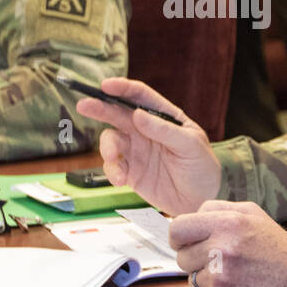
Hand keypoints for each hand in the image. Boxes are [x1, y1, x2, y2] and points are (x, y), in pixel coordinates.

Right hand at [74, 77, 219, 214]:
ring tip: (114, 162)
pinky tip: (121, 180)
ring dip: (107, 149)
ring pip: (111, 140)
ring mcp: (136, 150)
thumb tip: (138, 115)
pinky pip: (113, 166)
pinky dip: (112, 171)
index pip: (140, 97)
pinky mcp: (130, 171)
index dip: (123, 88)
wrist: (200, 201)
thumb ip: (164, 130)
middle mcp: (146, 130)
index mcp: (163, 116)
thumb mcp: (190, 145)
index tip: (106, 86)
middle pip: (118, 113)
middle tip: (85, 104)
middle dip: (100, 107)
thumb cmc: (202, 167)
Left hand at [172, 201, 286, 286]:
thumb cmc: (277, 249)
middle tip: (222, 261)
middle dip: (197, 260)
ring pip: (192, 280)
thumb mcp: (252, 214)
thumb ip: (217, 209)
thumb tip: (189, 216)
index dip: (180, 238)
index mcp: (226, 223)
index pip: (177, 229)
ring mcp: (220, 278)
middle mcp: (221, 249)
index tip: (188, 243)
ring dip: (208, 280)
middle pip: (182, 257)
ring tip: (236, 276)